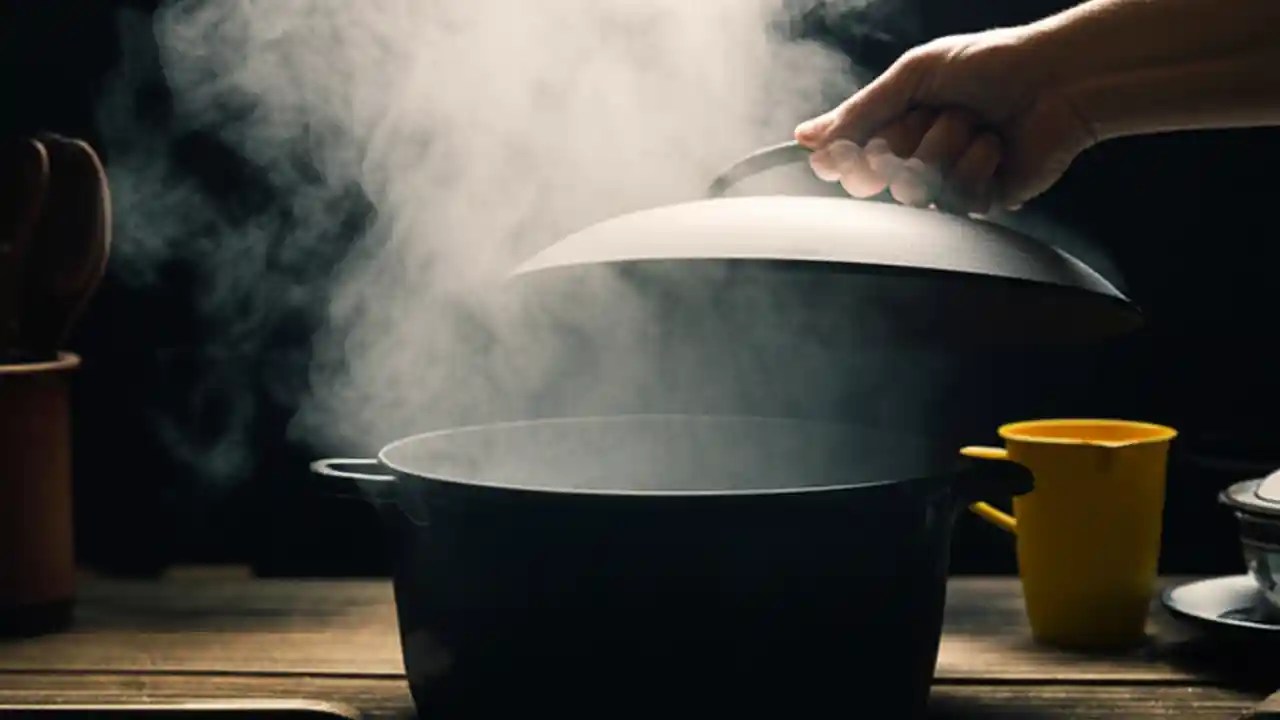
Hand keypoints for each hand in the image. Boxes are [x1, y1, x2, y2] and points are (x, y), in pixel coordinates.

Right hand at [794, 26, 1096, 214]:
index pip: (850, 160)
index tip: (862, 145)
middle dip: (909, 140)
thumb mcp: (912, 75)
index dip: (854, 156)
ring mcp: (948, 182)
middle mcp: (917, 157)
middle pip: (881, 178)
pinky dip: (977, 165)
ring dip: (948, 146)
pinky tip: (997, 145)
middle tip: (939, 113)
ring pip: (919, 191)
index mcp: (896, 126)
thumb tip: (804, 138)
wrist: (1058, 79)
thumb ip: (858, 112)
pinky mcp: (981, 201)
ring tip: (977, 123)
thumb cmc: (990, 64)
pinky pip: (958, 201)